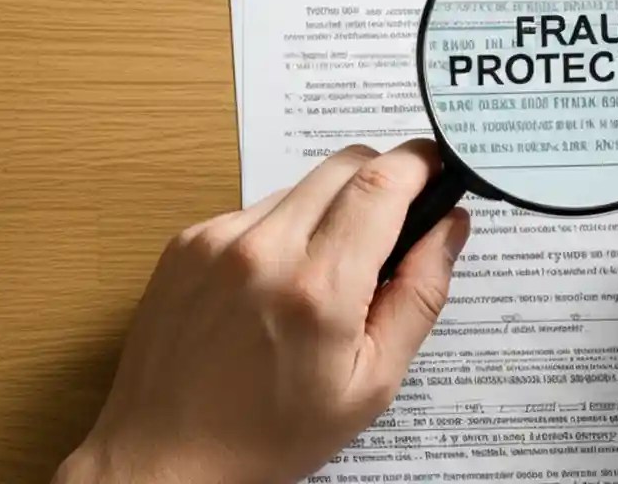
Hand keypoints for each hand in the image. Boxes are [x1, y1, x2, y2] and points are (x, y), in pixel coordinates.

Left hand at [53, 141, 469, 483]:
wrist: (165, 458)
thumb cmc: (273, 432)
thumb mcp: (373, 381)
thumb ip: (420, 295)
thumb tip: (451, 225)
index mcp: (320, 288)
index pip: (383, 182)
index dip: (422, 162)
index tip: (440, 168)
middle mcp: (264, 249)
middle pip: (346, 165)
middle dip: (385, 178)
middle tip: (398, 224)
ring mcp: (217, 239)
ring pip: (303, 185)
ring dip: (334, 207)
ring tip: (331, 271)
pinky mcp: (188, 242)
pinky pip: (259, 209)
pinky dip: (285, 229)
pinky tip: (279, 282)